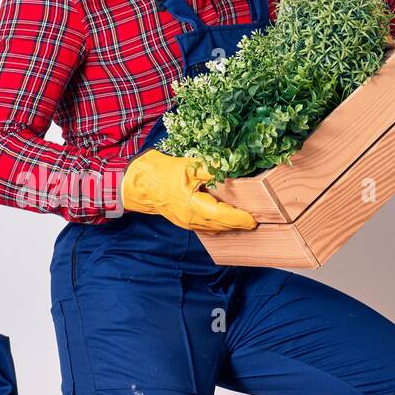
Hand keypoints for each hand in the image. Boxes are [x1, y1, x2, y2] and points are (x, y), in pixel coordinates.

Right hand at [120, 149, 257, 232]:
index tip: (254, 219)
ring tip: (246, 220)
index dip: (239, 218)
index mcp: (192, 205)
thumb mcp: (187, 166)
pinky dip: (219, 224)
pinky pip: (206, 227)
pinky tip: (227, 220)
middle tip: (257, 219)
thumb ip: (210, 168)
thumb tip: (231, 165)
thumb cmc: (160, 173)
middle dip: (239, 224)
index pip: (222, 215)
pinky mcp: (184, 221)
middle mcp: (191, 219)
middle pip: (220, 225)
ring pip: (214, 228)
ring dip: (230, 226)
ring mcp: (187, 223)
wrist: (138, 184)